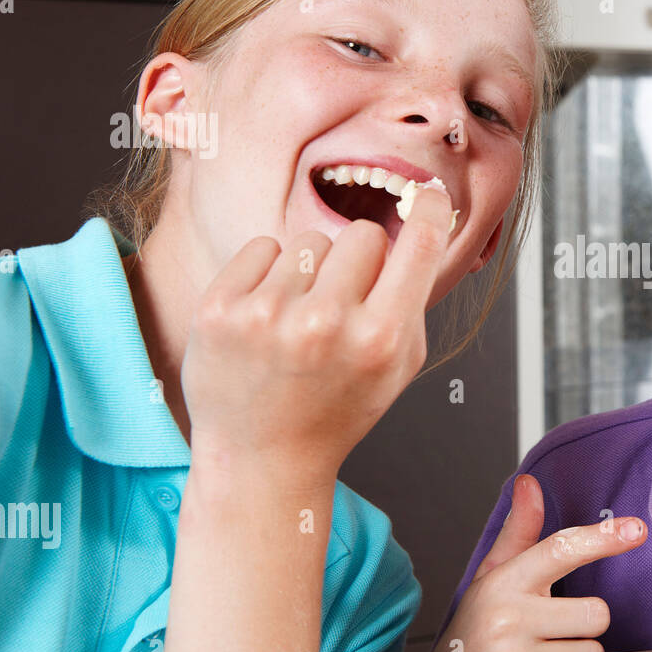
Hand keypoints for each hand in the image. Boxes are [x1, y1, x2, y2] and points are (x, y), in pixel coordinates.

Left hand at [182, 186, 453, 491]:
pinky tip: (267, 316)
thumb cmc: (337, 407)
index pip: (419, 244)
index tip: (430, 194)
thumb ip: (414, 298)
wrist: (262, 457)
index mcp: (381, 340)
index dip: (431, 211)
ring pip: (310, 242)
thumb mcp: (398, 366)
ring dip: (310, 272)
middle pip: (363, 234)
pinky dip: (267, 273)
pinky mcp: (220, 310)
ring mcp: (268, 316)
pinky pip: (262, 246)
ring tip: (299, 321)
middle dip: (360, 261)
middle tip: (345, 303)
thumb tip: (426, 219)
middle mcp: (326, 325)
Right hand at [423, 474, 646, 651]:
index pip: (559, 550)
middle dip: (582, 623)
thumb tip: (529, 484)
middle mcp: (507, 617)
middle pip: (595, 611)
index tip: (634, 530)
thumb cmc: (476, 630)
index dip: (602, 538)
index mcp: (503, 581)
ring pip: (592, 648)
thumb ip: (519, 533)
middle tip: (546, 630)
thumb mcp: (494, 577)